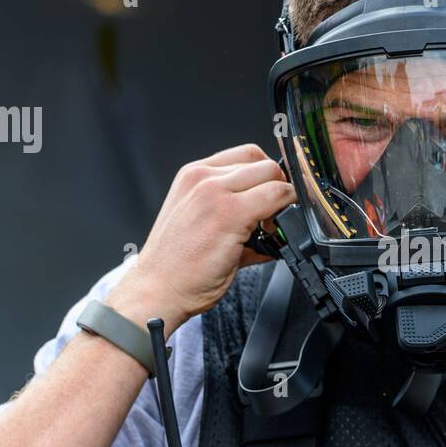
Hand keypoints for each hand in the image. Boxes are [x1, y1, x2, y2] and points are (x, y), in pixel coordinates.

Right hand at [108, 144, 294, 333]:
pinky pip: (278, 196)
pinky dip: (287, 212)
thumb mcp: (199, 222)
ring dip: (283, 199)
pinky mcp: (231, 213)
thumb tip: (268, 217)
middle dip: (277, 187)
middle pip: (262, 163)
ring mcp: (216, 193)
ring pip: (272, 176)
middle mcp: (203, 178)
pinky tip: (273, 234)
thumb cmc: (176, 266)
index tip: (270, 197)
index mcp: (194, 176)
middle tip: (274, 215)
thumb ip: (233, 210)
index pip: (246, 156)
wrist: (158, 290)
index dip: (266, 177)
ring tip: (271, 227)